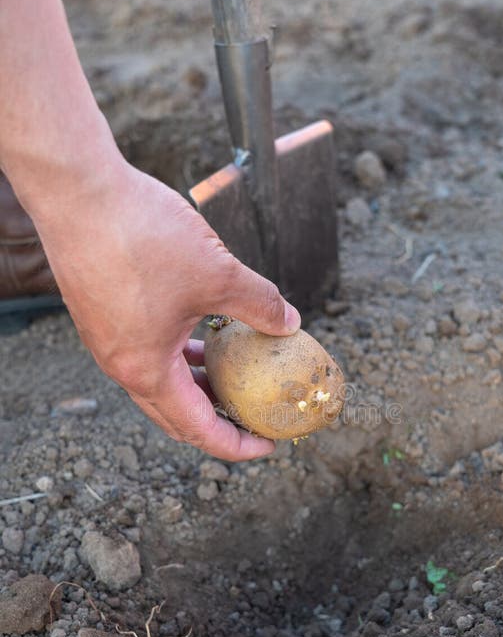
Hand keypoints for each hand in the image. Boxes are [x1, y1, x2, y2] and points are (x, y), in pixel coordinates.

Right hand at [31, 158, 300, 460]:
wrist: (78, 191)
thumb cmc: (142, 236)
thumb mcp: (218, 274)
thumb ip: (259, 304)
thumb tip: (290, 323)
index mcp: (147, 371)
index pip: (198, 430)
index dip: (236, 444)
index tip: (269, 445)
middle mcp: (121, 366)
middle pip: (174, 415)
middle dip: (216, 422)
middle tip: (253, 419)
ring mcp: (108, 341)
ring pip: (159, 382)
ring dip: (196, 386)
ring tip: (234, 378)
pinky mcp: (103, 315)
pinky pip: (146, 353)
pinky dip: (178, 357)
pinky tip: (202, 336)